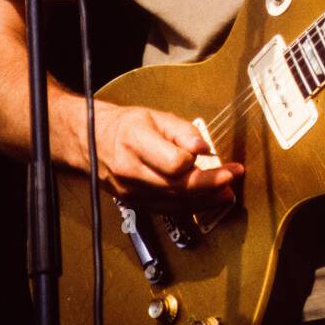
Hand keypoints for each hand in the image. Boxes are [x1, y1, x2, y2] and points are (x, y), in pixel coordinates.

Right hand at [91, 101, 242, 212]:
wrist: (92, 142)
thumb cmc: (126, 126)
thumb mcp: (154, 116)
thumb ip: (181, 131)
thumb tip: (202, 148)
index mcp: (134, 142)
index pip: (171, 162)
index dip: (193, 160)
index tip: (210, 153)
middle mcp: (131, 170)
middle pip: (176, 186)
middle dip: (209, 184)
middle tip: (232, 176)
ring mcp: (131, 191)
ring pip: (173, 202)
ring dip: (205, 199)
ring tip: (228, 191)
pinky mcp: (135, 203)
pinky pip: (167, 209)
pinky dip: (191, 206)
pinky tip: (209, 200)